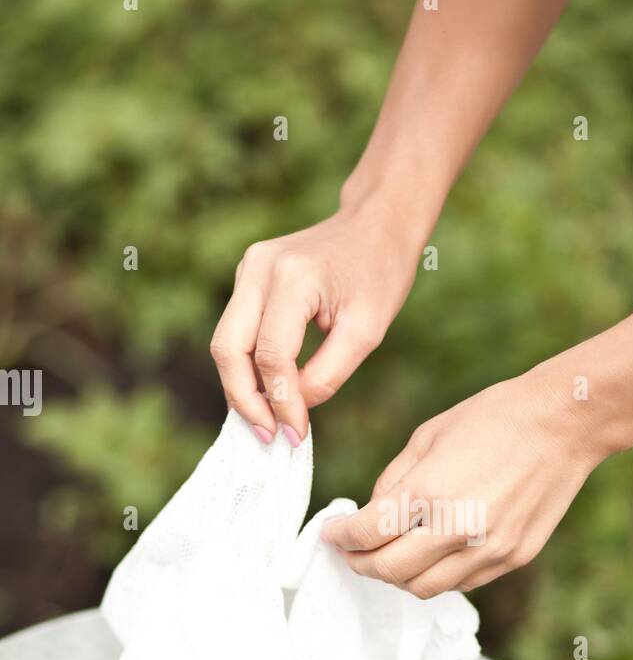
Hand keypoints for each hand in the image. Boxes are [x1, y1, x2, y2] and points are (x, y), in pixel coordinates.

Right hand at [209, 201, 420, 443]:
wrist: (376, 224)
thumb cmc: (380, 273)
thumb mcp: (368, 330)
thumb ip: (329, 373)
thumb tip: (294, 410)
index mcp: (293, 277)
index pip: (272, 354)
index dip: (281, 401)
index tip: (297, 433)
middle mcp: (259, 269)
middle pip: (228, 348)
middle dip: (244, 399)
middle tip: (268, 435)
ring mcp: (247, 269)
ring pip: (225, 342)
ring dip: (241, 386)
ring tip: (267, 422)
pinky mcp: (247, 277)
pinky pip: (236, 330)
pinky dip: (248, 365)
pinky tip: (267, 393)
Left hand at [322, 364, 600, 597]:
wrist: (564, 423)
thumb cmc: (493, 418)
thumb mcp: (428, 436)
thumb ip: (394, 481)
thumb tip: (372, 515)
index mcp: (427, 491)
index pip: (366, 534)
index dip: (340, 537)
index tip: (332, 534)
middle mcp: (455, 528)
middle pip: (388, 570)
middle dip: (361, 564)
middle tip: (352, 553)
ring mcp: (487, 549)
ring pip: (423, 587)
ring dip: (397, 577)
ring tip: (390, 557)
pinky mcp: (512, 558)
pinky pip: (461, 582)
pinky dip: (437, 575)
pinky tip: (431, 554)